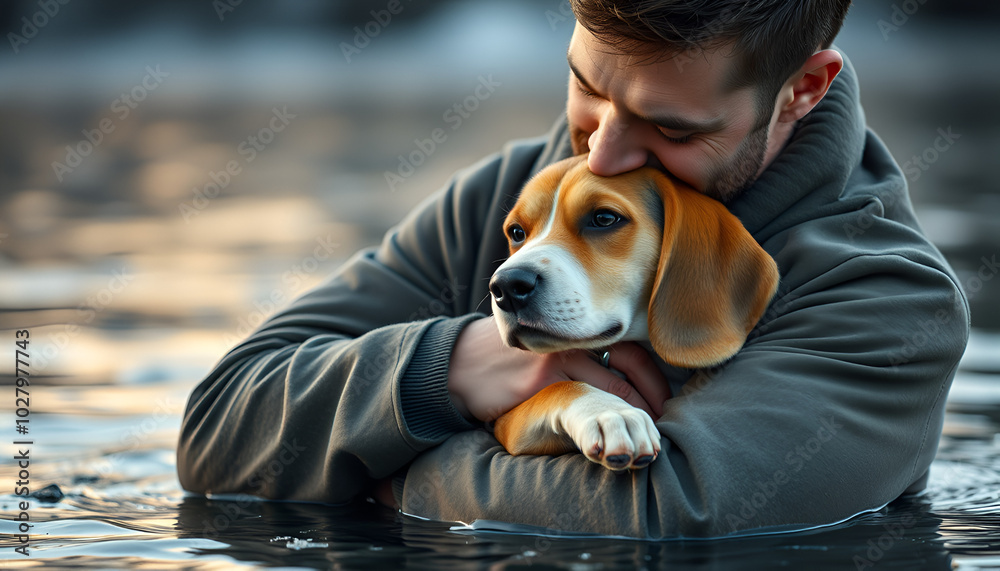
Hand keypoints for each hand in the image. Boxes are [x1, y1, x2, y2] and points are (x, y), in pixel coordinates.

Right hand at [448, 317, 669, 422]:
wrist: (458, 365)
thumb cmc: (500, 358)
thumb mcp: (540, 342)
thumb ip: (573, 349)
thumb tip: (612, 371)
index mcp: (574, 325)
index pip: (629, 345)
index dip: (652, 375)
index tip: (663, 400)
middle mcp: (572, 334)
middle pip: (631, 361)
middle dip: (652, 394)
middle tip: (661, 421)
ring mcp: (560, 354)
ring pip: (612, 388)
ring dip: (632, 414)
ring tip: (642, 437)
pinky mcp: (545, 378)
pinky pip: (586, 404)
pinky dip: (603, 423)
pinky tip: (610, 437)